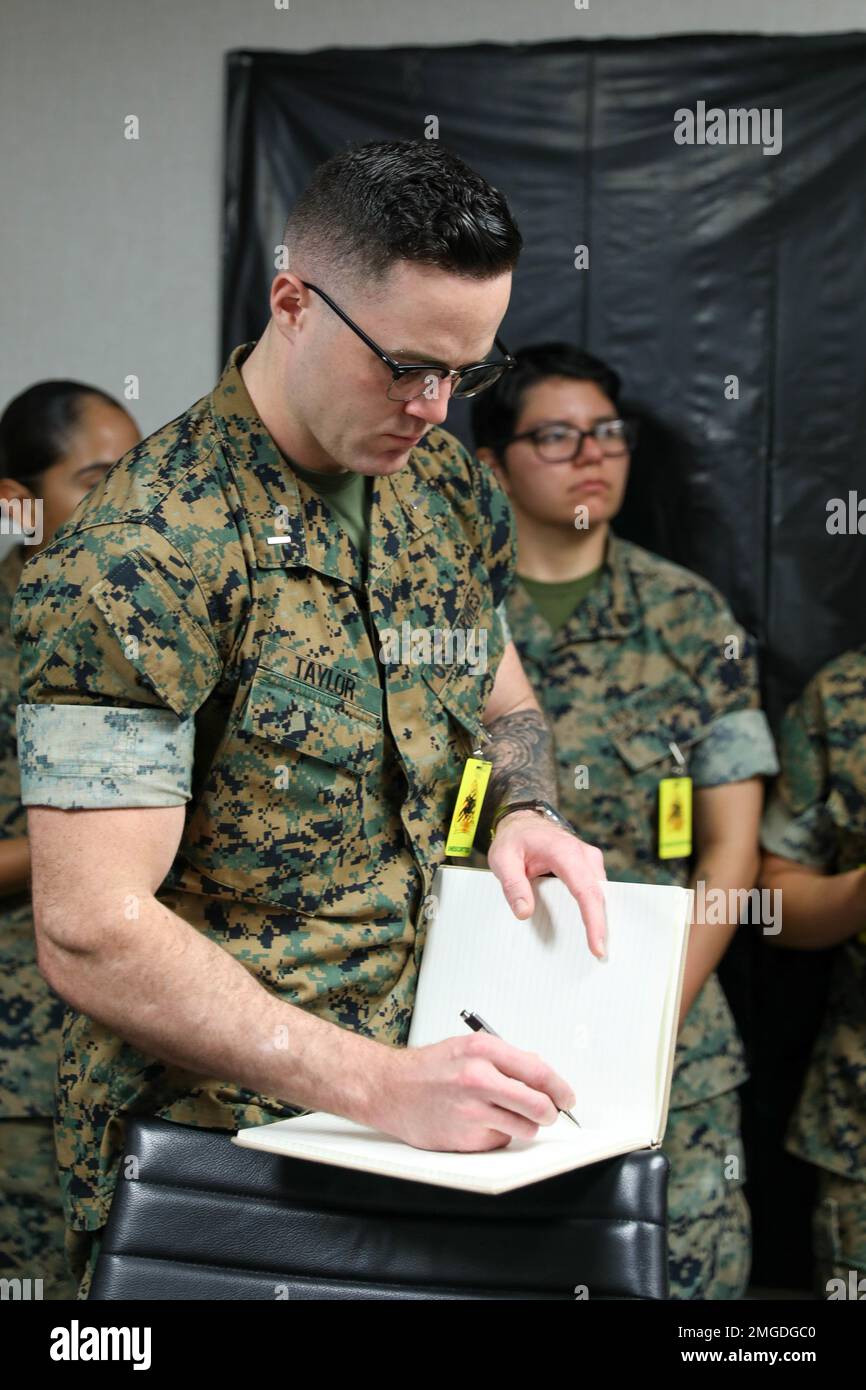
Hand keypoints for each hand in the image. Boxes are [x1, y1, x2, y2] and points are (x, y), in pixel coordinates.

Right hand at [368, 1031, 577, 1150]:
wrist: (388, 1089)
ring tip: (504, 1115)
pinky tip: (478, 1123)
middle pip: (538, 1105)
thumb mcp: (467, 1047)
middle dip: (550, 1112)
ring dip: (524, 1125)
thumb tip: (540, 1075)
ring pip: (524, 1128)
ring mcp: (472, 1112)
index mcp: (482, 1051)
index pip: (538, 1071)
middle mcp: (478, 1079)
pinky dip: (497, 1135)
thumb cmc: (428, 1069)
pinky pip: (500, 1141)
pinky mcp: (465, 1138)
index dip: (560, 1087)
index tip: (567, 1097)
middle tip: (549, 1113)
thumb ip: (505, 1059)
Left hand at [487, 810, 606, 958]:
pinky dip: (593, 909)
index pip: (585, 890)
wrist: (523, 821)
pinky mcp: (590, 867)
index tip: (597, 946)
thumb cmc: (514, 840)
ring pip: (600, 895)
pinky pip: (595, 891)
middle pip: (599, 896)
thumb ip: (513, 885)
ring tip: (594, 946)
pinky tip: (588, 928)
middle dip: (602, 926)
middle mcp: (584, 855)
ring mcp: (590, 860)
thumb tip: (525, 912)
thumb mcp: (502, 859)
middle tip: (599, 956)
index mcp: (564, 852)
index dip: (593, 920)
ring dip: (598, 919)